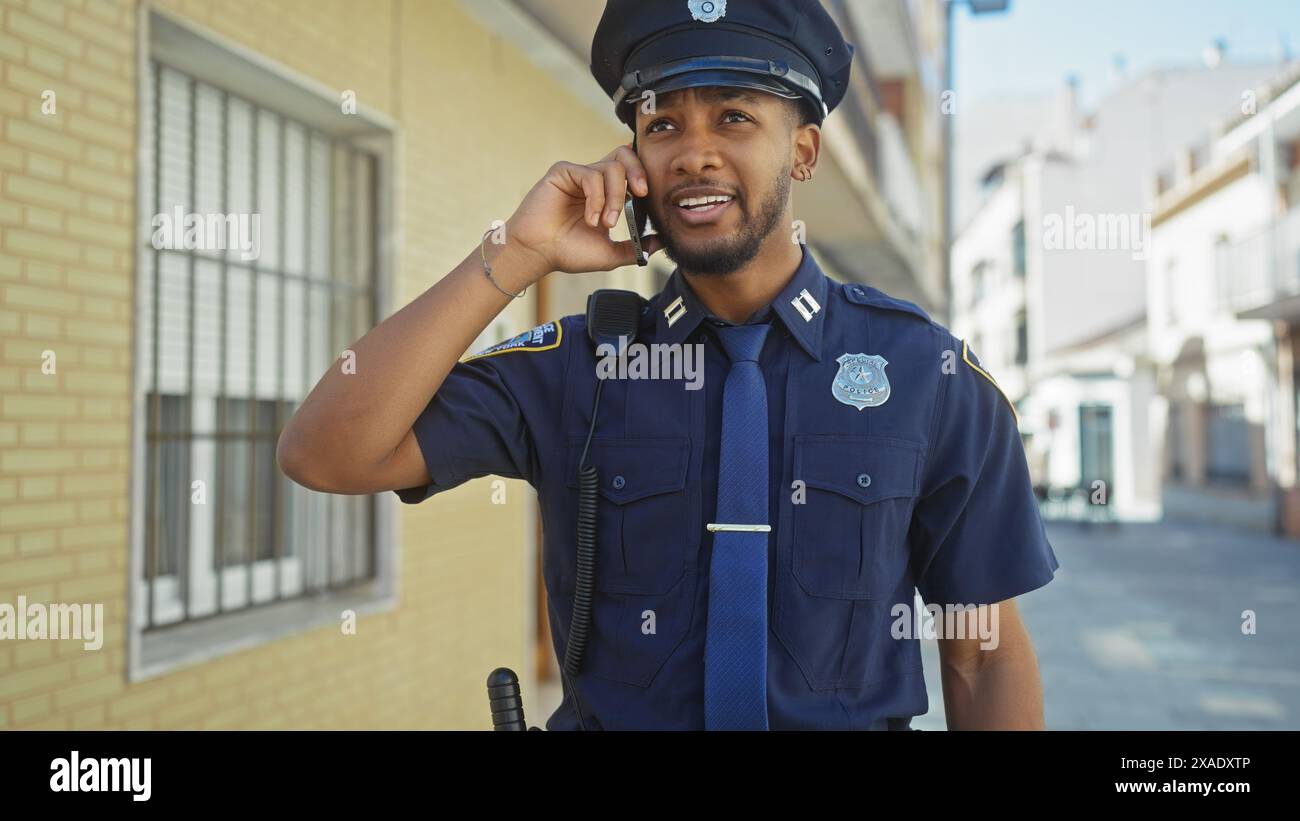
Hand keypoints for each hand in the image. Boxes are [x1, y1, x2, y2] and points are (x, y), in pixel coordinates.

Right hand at [504, 143, 664, 274]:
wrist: (539, 254)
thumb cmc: (568, 252)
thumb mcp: (611, 253)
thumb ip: (636, 247)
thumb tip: (661, 242)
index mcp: (605, 193)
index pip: (631, 170)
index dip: (644, 177)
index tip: (650, 199)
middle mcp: (593, 180)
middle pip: (624, 155)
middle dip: (639, 172)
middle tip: (642, 194)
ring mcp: (578, 174)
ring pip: (612, 168)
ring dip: (615, 198)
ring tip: (605, 223)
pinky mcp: (563, 172)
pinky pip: (591, 175)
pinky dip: (597, 199)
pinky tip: (591, 219)